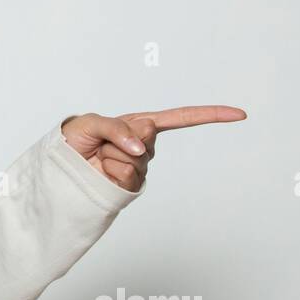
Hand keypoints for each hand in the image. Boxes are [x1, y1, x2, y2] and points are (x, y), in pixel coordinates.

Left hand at [60, 105, 246, 192]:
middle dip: (120, 138)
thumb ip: (118, 128)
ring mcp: (139, 166)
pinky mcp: (130, 185)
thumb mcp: (92, 122)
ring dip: (111, 156)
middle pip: (148, 138)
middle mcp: (144, 145)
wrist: (60, 166)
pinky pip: (128, 175)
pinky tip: (101, 171)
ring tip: (99, 157)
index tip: (239, 114)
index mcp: (141, 124)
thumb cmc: (74, 139)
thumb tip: (140, 147)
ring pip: (136, 159)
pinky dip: (110, 170)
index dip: (210, 116)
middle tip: (102, 142)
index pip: (182, 118)